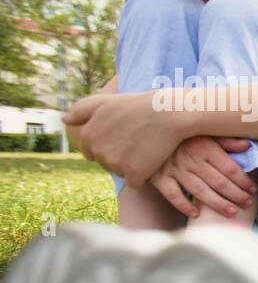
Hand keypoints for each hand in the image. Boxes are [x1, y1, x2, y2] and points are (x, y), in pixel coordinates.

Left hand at [65, 90, 181, 183]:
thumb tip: (64, 120)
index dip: (108, 144)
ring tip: (144, 146)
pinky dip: (143, 174)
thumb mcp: (104, 101)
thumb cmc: (137, 104)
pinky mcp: (134, 174)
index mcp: (87, 136)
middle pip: (105, 163)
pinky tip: (151, 158)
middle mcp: (98, 152)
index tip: (123, 135)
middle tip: (136, 140)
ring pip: (120, 173)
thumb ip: (79, 110)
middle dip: (118, 156)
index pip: (91, 152)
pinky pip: (135, 181)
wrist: (168, 112)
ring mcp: (116, 164)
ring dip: (131, 165)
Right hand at [149, 137, 256, 219]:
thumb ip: (225, 139)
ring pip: (199, 190)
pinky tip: (196, 214)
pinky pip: (172, 194)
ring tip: (231, 212)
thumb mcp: (204, 130)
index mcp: (204, 146)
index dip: (243, 180)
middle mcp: (190, 159)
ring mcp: (174, 169)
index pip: (229, 167)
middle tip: (247, 204)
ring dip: (216, 203)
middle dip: (235, 194)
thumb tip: (247, 144)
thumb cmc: (183, 133)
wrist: (147, 132)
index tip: (253, 189)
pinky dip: (183, 205)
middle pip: (218, 181)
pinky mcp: (158, 177)